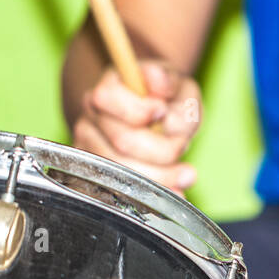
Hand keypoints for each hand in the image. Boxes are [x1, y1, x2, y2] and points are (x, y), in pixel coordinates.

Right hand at [71, 61, 200, 192]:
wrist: (156, 113)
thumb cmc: (167, 97)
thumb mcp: (178, 83)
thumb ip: (172, 86)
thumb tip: (163, 99)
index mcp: (107, 88)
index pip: (107, 99)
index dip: (139, 109)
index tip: (162, 110)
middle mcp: (92, 117)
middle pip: (121, 140)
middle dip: (160, 150)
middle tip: (183, 146)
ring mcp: (91, 146)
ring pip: (122, 169)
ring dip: (160, 175)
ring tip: (187, 175)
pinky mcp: (98, 172)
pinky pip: (120, 189)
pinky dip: (151, 195)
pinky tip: (173, 191)